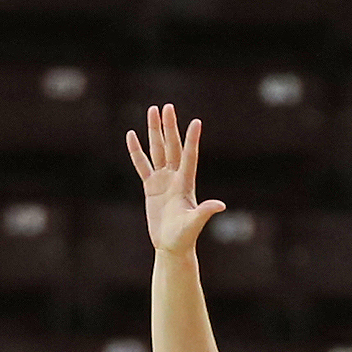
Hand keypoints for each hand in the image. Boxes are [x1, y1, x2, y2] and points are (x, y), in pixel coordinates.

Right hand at [126, 103, 225, 254]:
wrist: (172, 245)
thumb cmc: (185, 236)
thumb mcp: (194, 223)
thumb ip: (204, 212)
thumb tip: (220, 205)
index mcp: (186, 183)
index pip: (189, 156)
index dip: (192, 140)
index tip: (196, 122)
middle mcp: (175, 177)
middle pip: (172, 147)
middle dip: (170, 127)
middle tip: (168, 106)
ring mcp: (162, 180)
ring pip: (157, 150)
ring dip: (155, 131)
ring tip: (152, 111)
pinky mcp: (150, 187)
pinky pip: (142, 164)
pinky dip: (136, 150)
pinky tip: (131, 135)